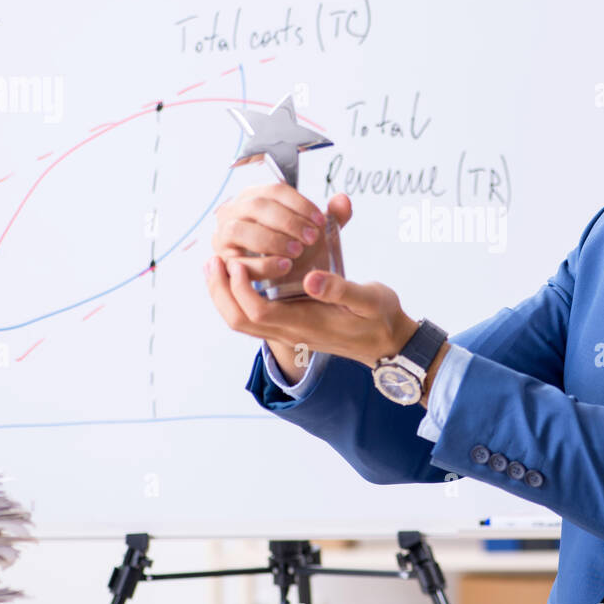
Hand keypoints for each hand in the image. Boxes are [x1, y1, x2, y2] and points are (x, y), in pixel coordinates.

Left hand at [205, 191, 419, 370]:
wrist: (390, 343)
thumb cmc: (381, 319)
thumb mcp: (369, 300)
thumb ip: (341, 289)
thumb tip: (310, 279)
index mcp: (306, 325)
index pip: (257, 312)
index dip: (240, 288)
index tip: (236, 261)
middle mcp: (291, 332)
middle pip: (239, 321)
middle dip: (220, 292)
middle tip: (213, 260)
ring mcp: (290, 332)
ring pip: (242, 322)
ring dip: (225, 296)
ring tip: (219, 266)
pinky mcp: (292, 326)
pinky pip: (253, 317)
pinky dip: (238, 297)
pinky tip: (241, 275)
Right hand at [210, 181, 344, 272]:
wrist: (277, 275)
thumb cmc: (293, 246)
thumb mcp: (314, 232)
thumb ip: (333, 218)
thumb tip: (343, 200)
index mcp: (255, 196)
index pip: (275, 190)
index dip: (300, 204)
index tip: (321, 221)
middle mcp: (233, 211)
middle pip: (257, 206)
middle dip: (288, 221)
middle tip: (313, 238)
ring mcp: (223, 235)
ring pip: (240, 230)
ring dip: (271, 239)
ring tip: (297, 251)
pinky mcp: (224, 262)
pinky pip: (238, 261)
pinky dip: (262, 264)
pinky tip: (285, 266)